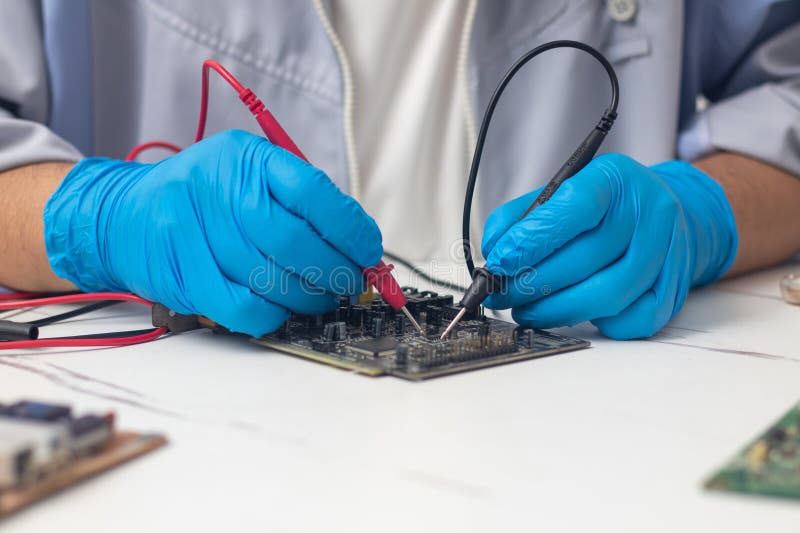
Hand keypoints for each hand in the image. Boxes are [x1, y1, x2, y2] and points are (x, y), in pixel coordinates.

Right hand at [44, 130, 381, 336]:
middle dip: (336, 271)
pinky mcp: (181, 275)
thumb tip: (358, 246)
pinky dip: (274, 315)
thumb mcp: (248, 175)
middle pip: (295, 242)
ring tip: (322, 297)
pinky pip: (243, 308)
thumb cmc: (204, 197)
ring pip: (272, 280)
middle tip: (350, 282)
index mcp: (246, 159)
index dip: (351, 229)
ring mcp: (194, 233)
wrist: (126, 215)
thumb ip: (300, 203)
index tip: (369, 251)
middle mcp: (217, 190)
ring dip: (309, 297)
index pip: (314, 193)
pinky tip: (283, 308)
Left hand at [481, 153, 736, 338]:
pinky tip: (570, 314)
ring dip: (555, 310)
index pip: (574, 208)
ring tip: (525, 310)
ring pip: (607, 295)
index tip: (500, 260)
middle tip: (501, 294)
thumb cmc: (605, 207)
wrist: (669, 213)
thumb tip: (494, 250)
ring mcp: (667, 254)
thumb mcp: (562, 191)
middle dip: (532, 283)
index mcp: (616, 179)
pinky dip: (593, 323)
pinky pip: (630, 320)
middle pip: (585, 259)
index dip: (532, 238)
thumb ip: (521, 216)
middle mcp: (649, 212)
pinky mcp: (673, 291)